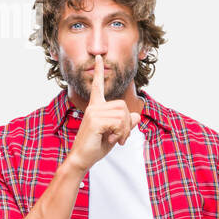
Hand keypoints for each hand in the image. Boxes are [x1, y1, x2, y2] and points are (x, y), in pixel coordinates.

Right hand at [66, 55, 140, 170]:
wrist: (80, 161)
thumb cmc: (94, 148)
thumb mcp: (114, 134)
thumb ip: (126, 124)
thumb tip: (137, 116)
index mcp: (95, 108)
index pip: (98, 87)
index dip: (99, 72)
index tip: (98, 58)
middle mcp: (94, 108)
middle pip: (123, 106)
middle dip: (127, 124)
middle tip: (121, 137)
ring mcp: (93, 113)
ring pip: (123, 114)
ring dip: (125, 130)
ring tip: (116, 140)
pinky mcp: (95, 121)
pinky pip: (118, 122)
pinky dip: (120, 133)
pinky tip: (112, 140)